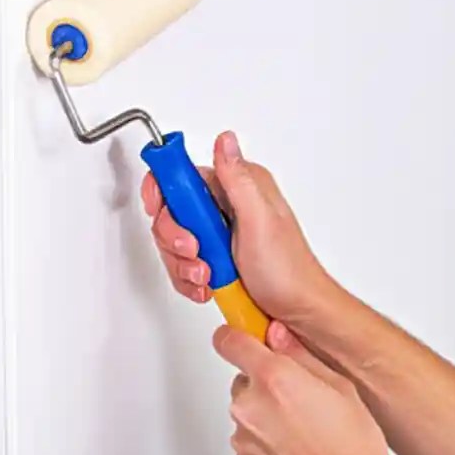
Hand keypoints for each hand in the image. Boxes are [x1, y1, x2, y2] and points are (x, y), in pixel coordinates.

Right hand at [141, 130, 339, 324]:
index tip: (158, 208)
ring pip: (174, 241)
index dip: (164, 189)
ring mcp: (220, 234)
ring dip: (183, 263)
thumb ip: (238, 179)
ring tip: (209, 275)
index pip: (184, 173)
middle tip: (196, 251)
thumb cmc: (288, 272)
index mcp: (240, 186)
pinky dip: (189, 278)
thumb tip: (225, 140)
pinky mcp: (216, 258)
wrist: (297, 313)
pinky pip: (183, 264)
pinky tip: (208, 285)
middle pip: (172, 210)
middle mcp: (229, 206)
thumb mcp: (260, 221)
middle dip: (176, 237)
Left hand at [218, 320, 404, 454]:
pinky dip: (266, 439)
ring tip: (305, 429)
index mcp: (275, 378)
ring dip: (267, 413)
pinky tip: (297, 448)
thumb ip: (300, 355)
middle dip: (266, 382)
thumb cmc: (354, 448)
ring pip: (248, 410)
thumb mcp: (339, 386)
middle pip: (243, 378)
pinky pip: (249, 437)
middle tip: (301, 397)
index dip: (238, 337)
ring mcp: (244, 436)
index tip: (248, 338)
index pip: (229, 341)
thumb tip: (278, 335)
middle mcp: (251, 405)